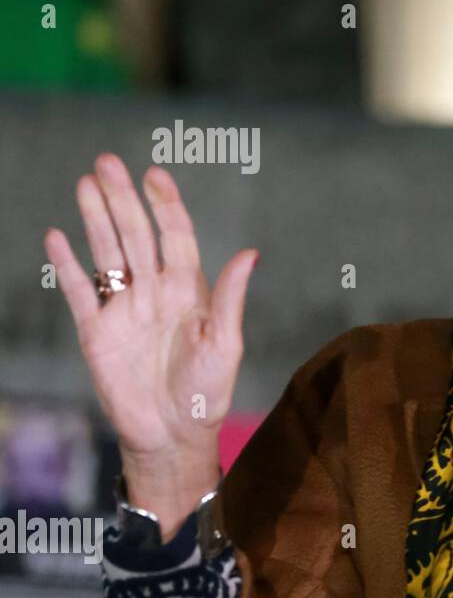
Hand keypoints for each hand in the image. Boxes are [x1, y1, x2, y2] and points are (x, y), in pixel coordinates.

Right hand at [44, 153, 257, 536]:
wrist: (172, 435)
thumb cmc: (208, 393)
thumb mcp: (225, 345)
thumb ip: (230, 298)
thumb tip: (250, 253)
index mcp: (189, 290)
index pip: (175, 236)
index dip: (166, 204)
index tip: (156, 174)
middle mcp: (155, 291)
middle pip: (136, 234)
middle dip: (123, 198)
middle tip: (107, 161)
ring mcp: (124, 308)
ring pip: (107, 252)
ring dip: (96, 218)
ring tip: (86, 182)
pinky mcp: (96, 331)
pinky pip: (80, 290)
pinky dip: (67, 265)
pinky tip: (57, 235)